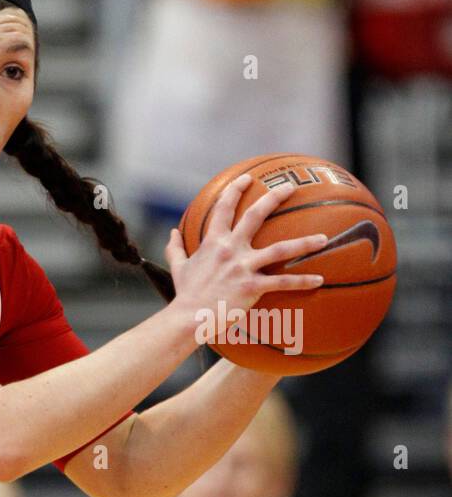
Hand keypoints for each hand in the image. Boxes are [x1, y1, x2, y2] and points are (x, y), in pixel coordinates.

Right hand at [165, 174, 328, 347]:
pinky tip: (319, 280)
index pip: (224, 209)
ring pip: (281, 249)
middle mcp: (231, 249)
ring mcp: (243, 267)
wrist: (188, 318)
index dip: (235, 190)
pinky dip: (302, 281)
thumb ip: (176, 248)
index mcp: (213, 243)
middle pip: (256, 216)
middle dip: (274, 198)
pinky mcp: (252, 287)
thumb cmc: (185, 294)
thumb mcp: (178, 268)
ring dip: (304, 243)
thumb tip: (172, 232)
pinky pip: (282, 282)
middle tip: (290, 187)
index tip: (247, 179)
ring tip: (323, 238)